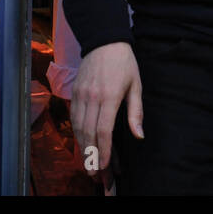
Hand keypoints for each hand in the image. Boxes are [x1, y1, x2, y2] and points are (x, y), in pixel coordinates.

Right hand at [70, 41, 142, 177]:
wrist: (104, 40)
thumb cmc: (124, 63)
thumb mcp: (136, 85)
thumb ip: (136, 112)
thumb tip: (139, 135)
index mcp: (110, 96)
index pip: (104, 130)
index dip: (104, 151)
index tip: (105, 166)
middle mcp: (92, 97)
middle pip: (88, 133)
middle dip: (91, 156)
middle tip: (94, 174)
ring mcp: (81, 94)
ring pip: (77, 127)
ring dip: (82, 147)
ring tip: (88, 163)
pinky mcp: (74, 92)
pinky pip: (73, 117)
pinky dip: (76, 133)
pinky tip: (82, 143)